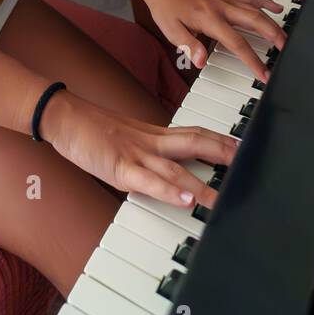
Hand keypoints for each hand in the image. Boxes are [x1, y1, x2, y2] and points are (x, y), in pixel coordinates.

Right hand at [41, 89, 239, 212]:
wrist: (64, 115)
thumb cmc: (93, 130)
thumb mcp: (128, 141)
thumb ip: (150, 153)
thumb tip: (170, 168)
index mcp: (154, 135)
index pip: (195, 133)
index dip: (221, 140)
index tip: (244, 147)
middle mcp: (151, 141)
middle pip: (195, 142)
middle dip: (224, 153)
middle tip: (249, 162)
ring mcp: (136, 153)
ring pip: (176, 167)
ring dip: (202, 183)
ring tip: (224, 197)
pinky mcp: (119, 166)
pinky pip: (148, 180)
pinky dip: (169, 190)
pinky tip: (186, 199)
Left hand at [140, 0, 285, 86]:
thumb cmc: (165, 7)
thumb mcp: (170, 30)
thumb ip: (188, 46)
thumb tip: (202, 62)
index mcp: (210, 19)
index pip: (237, 43)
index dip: (253, 60)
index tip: (264, 74)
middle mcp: (222, 7)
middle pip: (256, 22)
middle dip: (275, 37)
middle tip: (287, 53)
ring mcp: (225, 0)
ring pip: (256, 10)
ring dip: (274, 23)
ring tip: (286, 37)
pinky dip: (265, 2)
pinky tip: (277, 8)